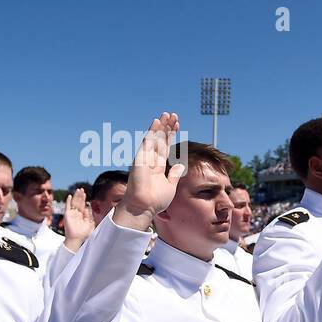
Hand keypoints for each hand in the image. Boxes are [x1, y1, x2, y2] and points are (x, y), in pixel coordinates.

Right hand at [62, 187, 94, 251]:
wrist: (76, 239)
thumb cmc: (83, 234)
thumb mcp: (90, 223)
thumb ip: (89, 215)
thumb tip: (88, 207)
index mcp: (82, 216)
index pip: (82, 205)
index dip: (83, 199)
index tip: (85, 194)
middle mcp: (76, 214)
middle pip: (78, 202)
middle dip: (80, 196)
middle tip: (81, 189)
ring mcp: (71, 214)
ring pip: (74, 203)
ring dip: (76, 196)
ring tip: (78, 190)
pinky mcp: (67, 215)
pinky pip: (67, 206)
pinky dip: (68, 201)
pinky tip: (70, 196)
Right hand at [113, 113, 184, 230]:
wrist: (144, 207)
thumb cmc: (155, 200)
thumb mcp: (170, 186)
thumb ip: (174, 175)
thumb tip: (180, 164)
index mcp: (158, 166)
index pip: (166, 146)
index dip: (171, 135)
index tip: (177, 125)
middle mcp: (151, 160)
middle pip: (161, 139)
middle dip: (167, 127)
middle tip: (173, 115)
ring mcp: (145, 158)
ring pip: (155, 138)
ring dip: (161, 125)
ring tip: (167, 114)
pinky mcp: (140, 158)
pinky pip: (147, 142)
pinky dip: (152, 131)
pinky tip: (156, 121)